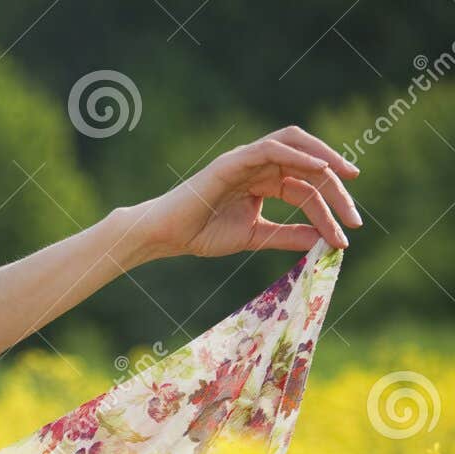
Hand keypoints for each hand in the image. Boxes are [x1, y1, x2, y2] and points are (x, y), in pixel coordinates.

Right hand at [127, 125, 361, 261]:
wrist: (167, 235)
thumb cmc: (202, 234)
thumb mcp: (255, 236)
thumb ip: (288, 234)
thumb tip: (323, 240)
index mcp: (265, 181)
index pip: (308, 187)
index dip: (331, 208)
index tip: (347, 233)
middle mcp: (260, 165)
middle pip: (310, 166)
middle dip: (337, 189)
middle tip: (354, 218)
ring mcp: (247, 160)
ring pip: (296, 146)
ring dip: (326, 159)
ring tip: (348, 177)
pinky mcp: (234, 160)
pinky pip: (272, 148)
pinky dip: (298, 154)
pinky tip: (320, 167)